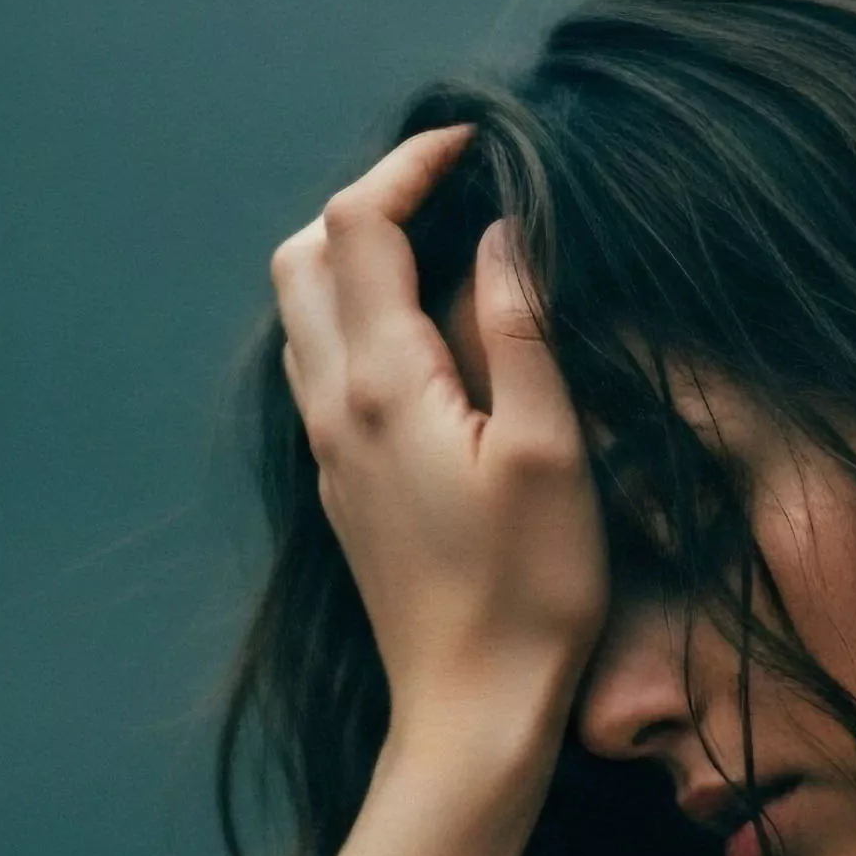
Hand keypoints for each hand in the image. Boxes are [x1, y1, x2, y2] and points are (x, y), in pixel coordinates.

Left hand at [270, 126, 605, 755]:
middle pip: (304, 254)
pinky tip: (427, 340)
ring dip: (354, 257)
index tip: (474, 144)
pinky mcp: (343, 485)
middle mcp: (335, 405)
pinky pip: (322, 367)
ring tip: (440, 250)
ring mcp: (330, 448)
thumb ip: (522, 330)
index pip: (361, 225)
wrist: (469, 712)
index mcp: (383, 382)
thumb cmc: (528, 592)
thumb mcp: (553, 451)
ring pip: (302, 311)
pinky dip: (357, 316)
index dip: (409, 164)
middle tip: (450, 189)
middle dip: (368, 200)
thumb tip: (505, 234)